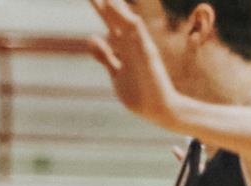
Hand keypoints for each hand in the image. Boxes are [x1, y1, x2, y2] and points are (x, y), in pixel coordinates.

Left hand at [86, 0, 185, 131]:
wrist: (160, 110)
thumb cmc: (139, 93)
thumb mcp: (116, 72)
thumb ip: (105, 55)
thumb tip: (91, 37)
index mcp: (125, 48)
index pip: (111, 24)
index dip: (102, 10)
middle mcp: (133, 46)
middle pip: (117, 21)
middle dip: (107, 6)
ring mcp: (141, 52)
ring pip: (129, 27)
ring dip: (119, 12)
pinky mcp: (149, 61)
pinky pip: (142, 44)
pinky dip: (136, 31)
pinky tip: (131, 18)